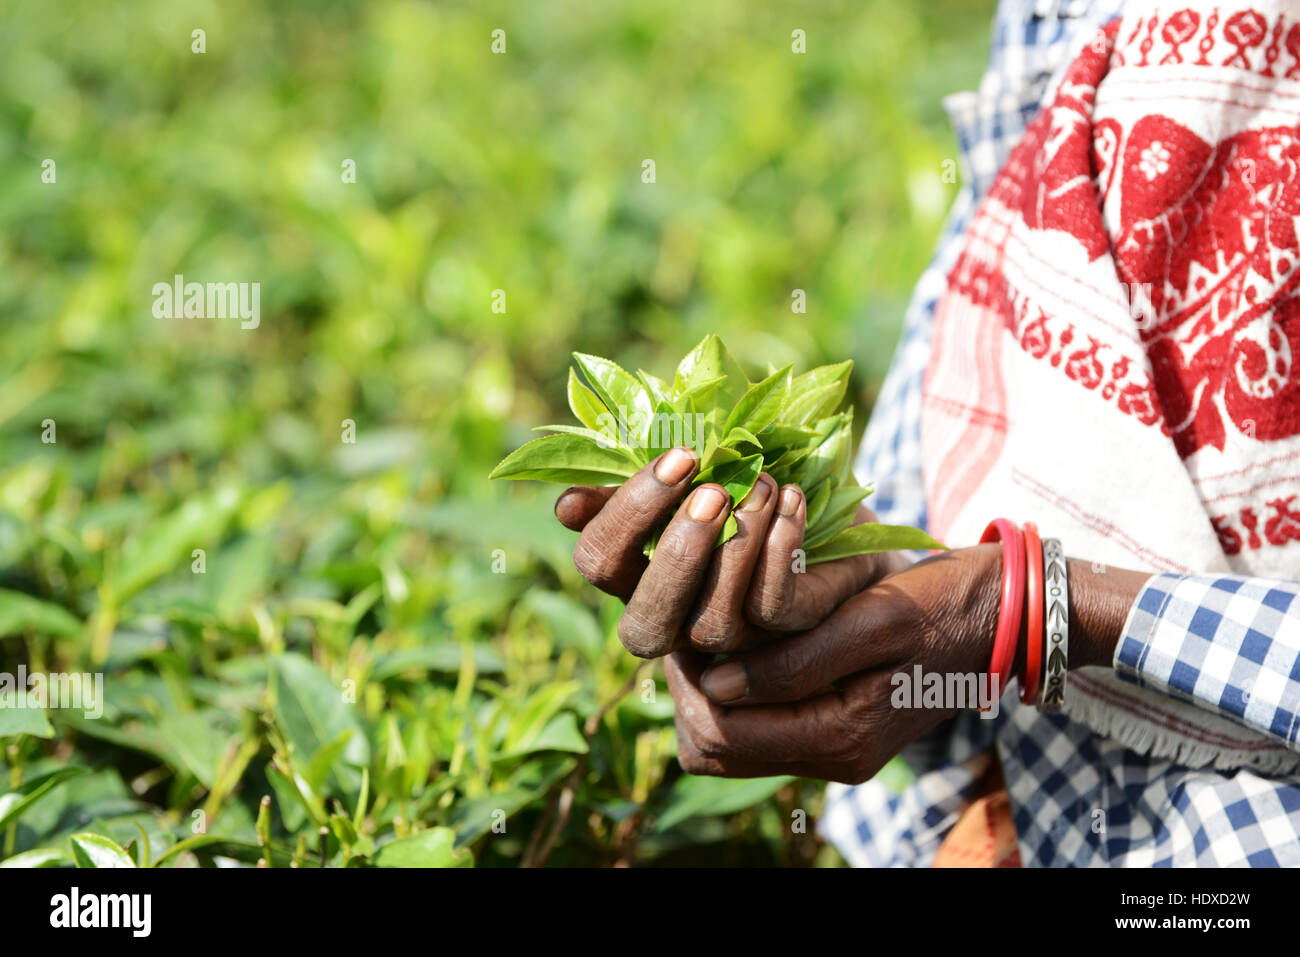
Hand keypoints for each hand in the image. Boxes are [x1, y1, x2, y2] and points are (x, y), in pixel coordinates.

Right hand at [554, 447, 907, 658]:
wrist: (834, 510)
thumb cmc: (744, 482)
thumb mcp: (687, 478)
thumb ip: (631, 491)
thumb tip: (566, 507)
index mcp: (635, 574)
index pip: (598, 562)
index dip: (624, 515)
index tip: (677, 458)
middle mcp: (675, 617)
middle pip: (643, 624)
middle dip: (675, 554)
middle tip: (713, 490)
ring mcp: (731, 636)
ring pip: (713, 624)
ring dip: (737, 548)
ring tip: (763, 484)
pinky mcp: (789, 635)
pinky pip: (774, 609)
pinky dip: (781, 550)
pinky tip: (793, 499)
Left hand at [667, 545, 1151, 782]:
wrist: (1005, 615)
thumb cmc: (943, 603)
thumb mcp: (875, 618)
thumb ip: (798, 660)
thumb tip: (717, 683)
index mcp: (842, 738)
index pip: (722, 732)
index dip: (689, 680)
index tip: (684, 622)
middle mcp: (834, 757)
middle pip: (716, 750)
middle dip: (687, 691)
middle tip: (685, 628)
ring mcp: (836, 749)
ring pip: (731, 746)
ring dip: (707, 695)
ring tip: (706, 635)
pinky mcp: (838, 729)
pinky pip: (760, 730)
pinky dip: (736, 695)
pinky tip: (738, 646)